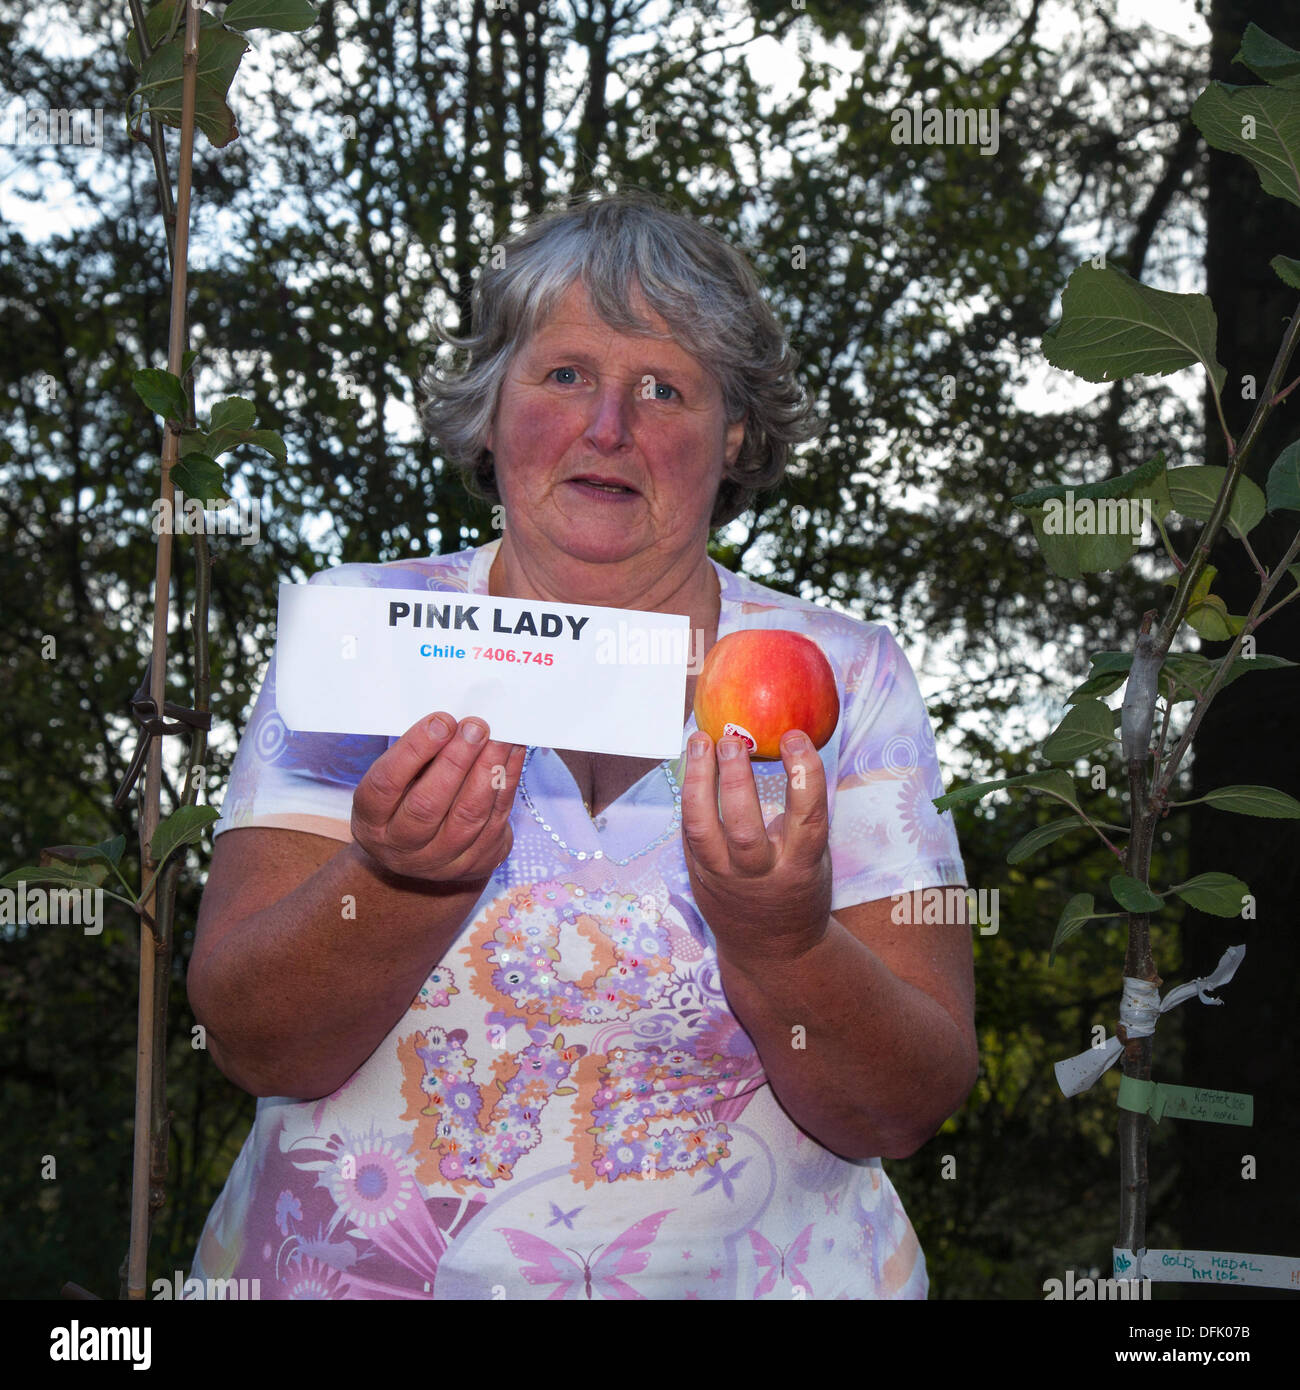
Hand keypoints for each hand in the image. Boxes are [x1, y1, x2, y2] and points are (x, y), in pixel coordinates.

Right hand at [350, 712, 524, 884]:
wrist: (424, 855)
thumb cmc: (406, 802)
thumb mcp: (397, 782)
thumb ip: (417, 757)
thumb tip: (453, 721)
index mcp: (372, 820)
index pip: (387, 784)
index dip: (414, 750)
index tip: (441, 720)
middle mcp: (402, 846)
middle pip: (428, 804)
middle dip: (456, 761)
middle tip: (476, 727)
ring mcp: (441, 860)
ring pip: (469, 815)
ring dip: (488, 770)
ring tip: (500, 737)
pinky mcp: (477, 861)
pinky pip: (497, 818)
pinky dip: (507, 781)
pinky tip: (512, 754)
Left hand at [680, 729, 832, 968]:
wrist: (773, 952)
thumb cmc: (799, 889)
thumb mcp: (815, 858)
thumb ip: (801, 816)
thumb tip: (786, 744)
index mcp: (801, 866)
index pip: (807, 818)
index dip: (803, 775)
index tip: (794, 737)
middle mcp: (760, 874)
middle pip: (743, 828)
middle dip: (735, 780)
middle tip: (733, 738)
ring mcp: (723, 878)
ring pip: (701, 830)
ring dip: (697, 780)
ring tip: (699, 740)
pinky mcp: (697, 876)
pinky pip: (687, 832)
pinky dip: (688, 794)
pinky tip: (691, 764)